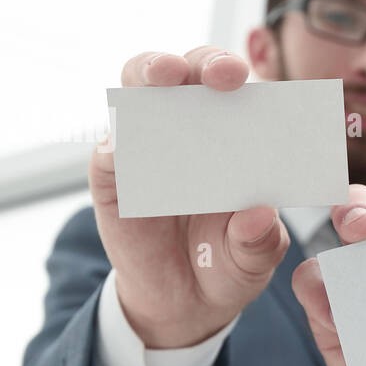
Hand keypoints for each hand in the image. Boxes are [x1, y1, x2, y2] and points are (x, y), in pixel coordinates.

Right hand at [90, 47, 290, 347]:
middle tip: (222, 73)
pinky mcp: (111, 181)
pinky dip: (114, 146)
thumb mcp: (254, 257)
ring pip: (136, 90)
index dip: (246, 74)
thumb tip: (259, 215)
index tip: (254, 77)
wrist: (184, 303)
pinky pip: (106, 154)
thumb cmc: (229, 262)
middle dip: (203, 62)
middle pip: (187, 73)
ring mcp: (144, 149)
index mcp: (233, 137)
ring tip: (165, 77)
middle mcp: (187, 129)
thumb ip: (260, 240)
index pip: (237, 89)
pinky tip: (123, 148)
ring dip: (149, 74)